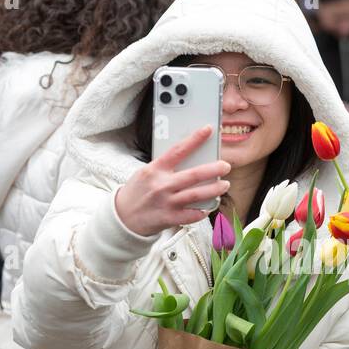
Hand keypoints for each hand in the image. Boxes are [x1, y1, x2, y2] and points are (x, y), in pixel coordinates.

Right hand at [115, 126, 230, 236]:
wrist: (122, 216)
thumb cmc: (137, 191)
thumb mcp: (147, 172)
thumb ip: (166, 166)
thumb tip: (191, 159)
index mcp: (155, 169)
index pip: (178, 150)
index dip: (195, 139)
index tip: (208, 130)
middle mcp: (162, 185)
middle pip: (193, 175)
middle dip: (213, 169)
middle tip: (226, 165)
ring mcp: (166, 203)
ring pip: (196, 195)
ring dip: (213, 190)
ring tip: (224, 185)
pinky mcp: (169, 218)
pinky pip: (191, 215)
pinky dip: (202, 211)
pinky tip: (209, 207)